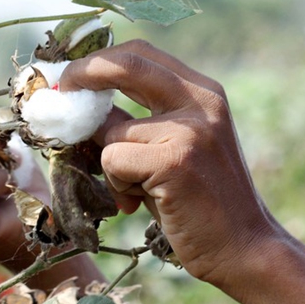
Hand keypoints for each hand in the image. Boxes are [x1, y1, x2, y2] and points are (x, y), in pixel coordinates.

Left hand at [60, 40, 277, 282]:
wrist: (243, 249)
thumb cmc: (199, 204)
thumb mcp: (173, 150)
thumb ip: (137, 125)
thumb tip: (83, 108)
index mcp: (203, 93)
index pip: (141, 54)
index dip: (99, 60)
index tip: (72, 76)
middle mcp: (201, 102)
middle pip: (126, 64)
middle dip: (82, 74)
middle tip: (61, 91)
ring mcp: (191, 129)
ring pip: (111, 131)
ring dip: (111, 166)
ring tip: (138, 191)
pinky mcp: (176, 159)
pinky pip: (113, 161)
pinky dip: (116, 187)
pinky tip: (141, 204)